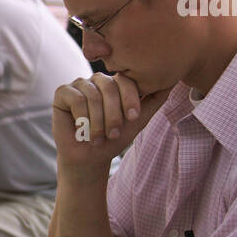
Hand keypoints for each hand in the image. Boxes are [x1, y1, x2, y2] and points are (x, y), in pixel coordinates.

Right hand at [52, 72, 168, 173]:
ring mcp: (79, 85)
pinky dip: (82, 117)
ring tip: (98, 137)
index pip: (126, 80)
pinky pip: (76, 98)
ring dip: (97, 120)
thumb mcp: (138, 119)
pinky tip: (82, 130)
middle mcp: (97, 80)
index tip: (133, 118)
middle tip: (113, 134)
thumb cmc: (113, 139)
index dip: (130, 99)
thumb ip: (155, 99)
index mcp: (116, 83)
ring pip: (93, 94)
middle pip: (109, 87)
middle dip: (113, 114)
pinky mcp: (62, 92)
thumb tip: (173, 79)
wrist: (90, 157)